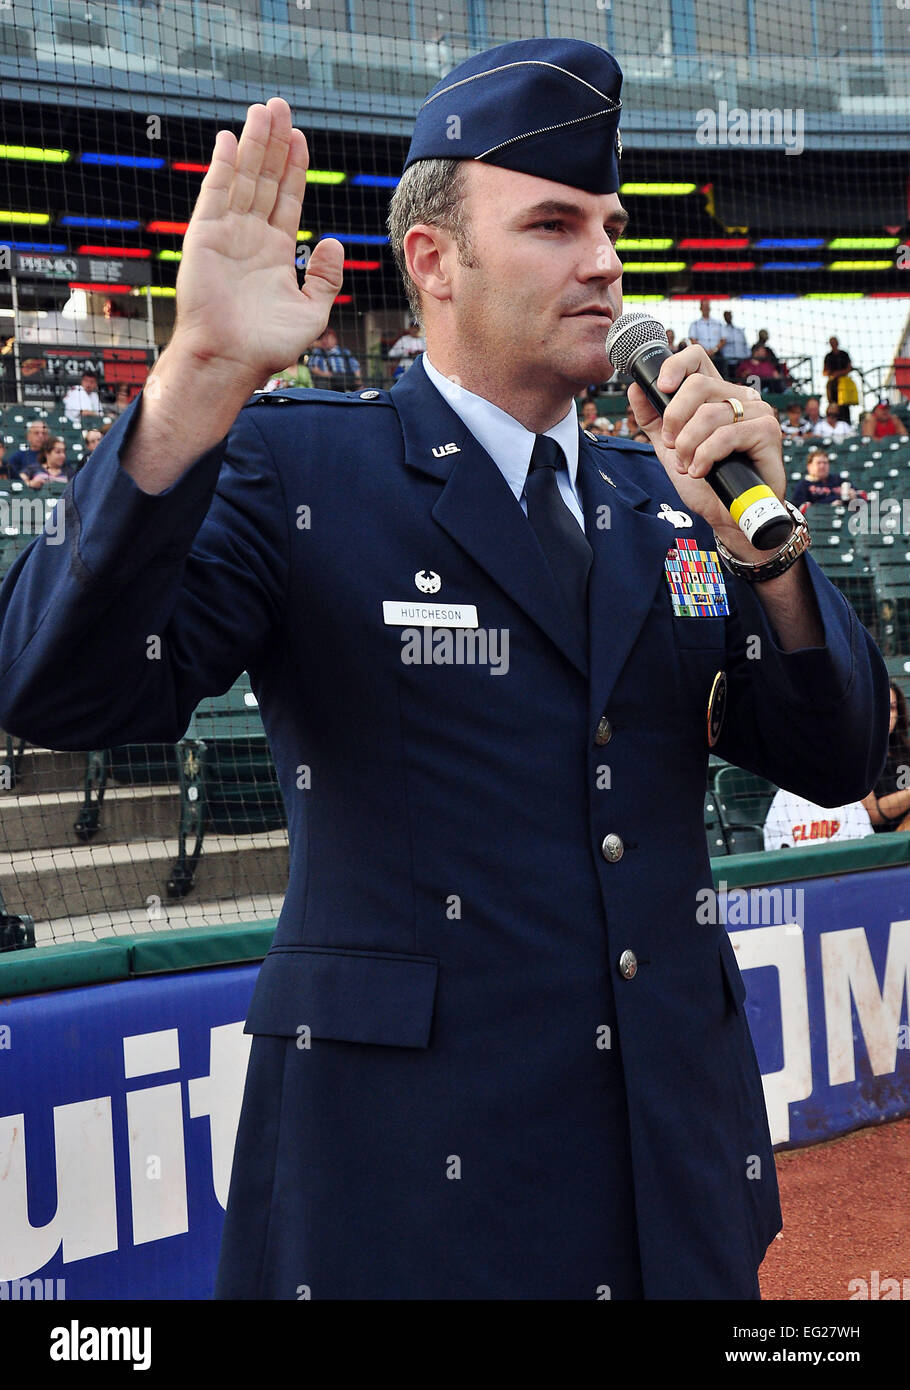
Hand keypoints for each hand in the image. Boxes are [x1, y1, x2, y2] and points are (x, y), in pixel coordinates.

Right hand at [172, 98, 343, 387]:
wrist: (231, 360)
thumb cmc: (268, 346)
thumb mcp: (313, 312)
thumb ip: (326, 277)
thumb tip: (332, 242)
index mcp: (275, 253)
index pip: (287, 198)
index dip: (294, 167)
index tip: (300, 137)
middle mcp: (250, 238)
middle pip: (265, 179)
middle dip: (273, 143)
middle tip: (280, 106)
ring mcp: (227, 235)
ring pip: (243, 178)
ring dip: (253, 144)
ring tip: (263, 110)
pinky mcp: (204, 237)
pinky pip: (215, 194)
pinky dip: (223, 166)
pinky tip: (232, 139)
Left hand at [628, 344, 786, 561]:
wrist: (728, 515)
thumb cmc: (706, 481)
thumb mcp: (669, 449)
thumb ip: (653, 419)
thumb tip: (635, 387)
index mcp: (716, 395)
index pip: (697, 359)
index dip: (675, 366)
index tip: (660, 388)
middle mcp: (739, 398)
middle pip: (697, 386)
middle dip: (674, 420)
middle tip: (672, 447)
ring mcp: (757, 412)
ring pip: (709, 414)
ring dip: (688, 446)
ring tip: (689, 466)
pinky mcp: (768, 432)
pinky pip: (725, 435)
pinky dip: (705, 456)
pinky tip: (702, 472)